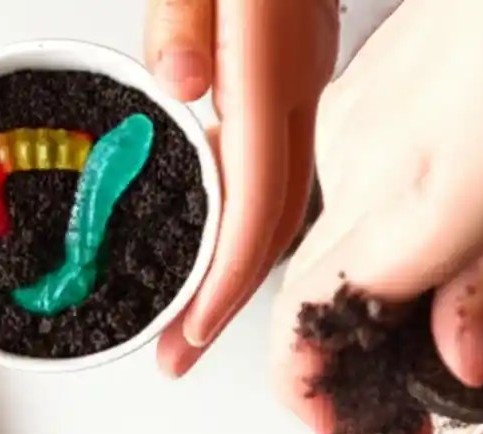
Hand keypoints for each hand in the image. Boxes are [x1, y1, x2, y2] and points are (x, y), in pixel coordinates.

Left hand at [144, 0, 338, 376]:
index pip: (254, 202)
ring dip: (235, 261)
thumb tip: (183, 79)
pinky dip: (245, 209)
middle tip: (181, 350)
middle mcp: (297, 82)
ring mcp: (302, 75)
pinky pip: (275, 156)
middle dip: (224, 299)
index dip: (222, 282)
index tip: (190, 336)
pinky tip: (215, 221)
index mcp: (268, 63)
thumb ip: (188, 5)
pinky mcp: (291, 63)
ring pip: (277, 195)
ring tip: (193, 309)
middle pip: (271, 221)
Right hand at [270, 0, 482, 433]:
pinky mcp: (346, 115)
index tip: (338, 423)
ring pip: (316, 255)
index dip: (311, 388)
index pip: (315, 321)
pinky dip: (360, 246)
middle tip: (387, 401)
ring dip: (347, 309)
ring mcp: (344, 143)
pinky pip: (337, 204)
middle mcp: (360, 178)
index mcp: (417, 208)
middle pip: (300, 300)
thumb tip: (460, 360)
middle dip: (328, 367)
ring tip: (416, 326)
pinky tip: (417, 243)